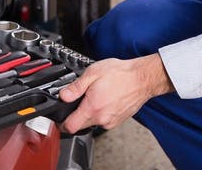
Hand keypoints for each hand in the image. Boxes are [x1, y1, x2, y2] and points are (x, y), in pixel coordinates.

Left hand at [59, 55, 174, 133]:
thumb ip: (75, 87)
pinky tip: (104, 99)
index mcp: (92, 108)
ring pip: (92, 122)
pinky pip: (103, 120)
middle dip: (75, 115)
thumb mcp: (92, 73)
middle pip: (80, 126)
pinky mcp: (118, 121)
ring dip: (89, 113)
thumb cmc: (120, 74)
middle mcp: (102, 119)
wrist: (141, 78)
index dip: (61, 123)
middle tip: (78, 100)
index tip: (59, 119)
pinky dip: (100, 112)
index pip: (70, 126)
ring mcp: (111, 121)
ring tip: (94, 96)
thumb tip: (63, 96)